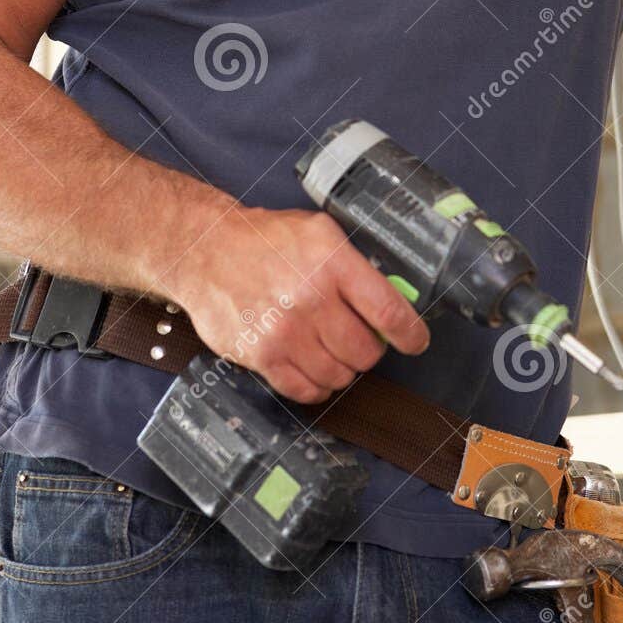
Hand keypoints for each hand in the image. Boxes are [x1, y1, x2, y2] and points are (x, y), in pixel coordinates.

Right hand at [177, 202, 429, 403]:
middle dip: (367, 350)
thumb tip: (390, 300)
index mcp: (332, 262)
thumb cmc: (266, 240)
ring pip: (339, 375)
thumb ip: (354, 264)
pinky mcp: (262, 355)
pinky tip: (313, 369)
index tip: (416, 342)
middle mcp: (312, 298)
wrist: (206, 250)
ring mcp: (285, 331)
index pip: (388, 310)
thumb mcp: (318, 232)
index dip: (410, 334)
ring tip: (330, 351)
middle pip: (365, 351)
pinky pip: (305, 390)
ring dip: (341, 369)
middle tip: (357, 339)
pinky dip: (316, 386)